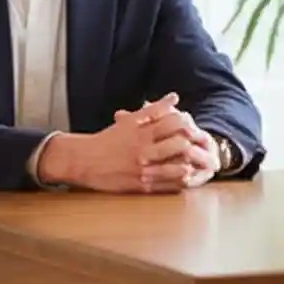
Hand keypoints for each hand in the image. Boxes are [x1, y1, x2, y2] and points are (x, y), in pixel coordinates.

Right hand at [38, 93, 202, 192]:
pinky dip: (182, 180)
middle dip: (193, 143)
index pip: (174, 123)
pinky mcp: (142, 187)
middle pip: (180, 145)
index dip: (188, 123)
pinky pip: (169, 186)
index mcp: (142, 133)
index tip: (192, 126)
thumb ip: (154, 109)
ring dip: (190, 164)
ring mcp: (144, 171)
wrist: (84, 161)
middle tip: (199, 144)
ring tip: (194, 160)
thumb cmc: (109, 139)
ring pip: (178, 168)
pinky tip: (186, 175)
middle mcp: (144, 151)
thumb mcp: (129, 121)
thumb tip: (175, 97)